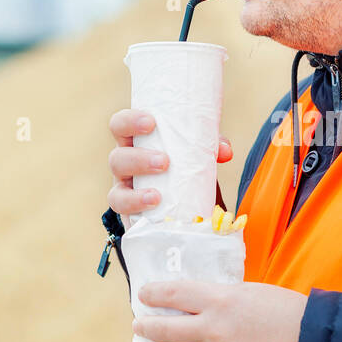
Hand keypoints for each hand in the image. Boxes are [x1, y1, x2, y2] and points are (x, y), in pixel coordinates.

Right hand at [107, 109, 232, 217]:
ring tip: (157, 196)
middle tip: (164, 162)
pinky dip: (138, 216)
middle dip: (138, 159)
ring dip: (136, 195)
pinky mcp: (131, 216)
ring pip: (116, 193)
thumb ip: (210, 148)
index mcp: (136, 144)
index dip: (130, 121)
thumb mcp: (196, 156)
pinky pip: (126, 220)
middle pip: (116, 159)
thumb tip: (225, 150)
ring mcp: (125, 193)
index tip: (151, 122)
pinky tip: (153, 214)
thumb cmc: (185, 169)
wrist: (187, 207)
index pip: (120, 126)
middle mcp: (125, 167)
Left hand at [135, 280, 308, 341]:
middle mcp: (213, 329)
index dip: (154, 293)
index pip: (173, 293)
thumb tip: (197, 303)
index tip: (144, 294)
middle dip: (148, 326)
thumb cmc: (288, 313)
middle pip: (166, 329)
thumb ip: (222, 298)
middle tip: (140, 324)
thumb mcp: (252, 293)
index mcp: (220, 299)